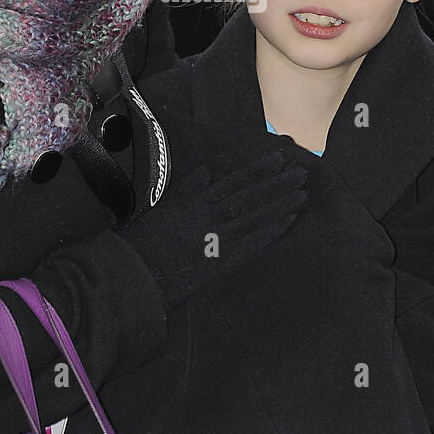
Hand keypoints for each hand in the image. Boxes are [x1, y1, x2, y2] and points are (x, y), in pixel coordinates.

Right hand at [120, 148, 307, 307]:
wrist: (131, 275)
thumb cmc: (141, 244)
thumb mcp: (163, 209)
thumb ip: (187, 190)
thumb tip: (207, 171)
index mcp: (194, 203)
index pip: (233, 182)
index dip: (258, 170)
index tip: (278, 157)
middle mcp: (208, 217)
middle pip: (249, 196)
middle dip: (277, 184)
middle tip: (301, 172)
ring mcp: (214, 239)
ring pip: (254, 218)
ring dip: (280, 205)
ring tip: (302, 194)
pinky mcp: (217, 262)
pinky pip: (250, 245)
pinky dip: (270, 233)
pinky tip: (287, 223)